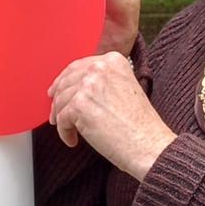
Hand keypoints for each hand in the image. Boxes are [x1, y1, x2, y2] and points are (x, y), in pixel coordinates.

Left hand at [48, 51, 175, 179]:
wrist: (149, 145)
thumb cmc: (140, 125)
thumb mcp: (125, 88)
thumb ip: (102, 82)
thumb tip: (75, 88)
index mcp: (113, 60)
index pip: (78, 66)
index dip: (64, 81)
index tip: (57, 90)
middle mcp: (100, 68)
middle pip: (65, 82)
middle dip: (58, 100)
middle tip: (55, 114)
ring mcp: (89, 85)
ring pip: (61, 101)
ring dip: (62, 119)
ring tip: (71, 131)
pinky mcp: (79, 105)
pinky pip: (61, 119)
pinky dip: (65, 132)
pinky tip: (74, 140)